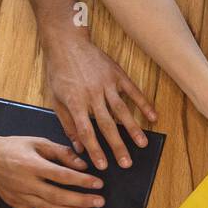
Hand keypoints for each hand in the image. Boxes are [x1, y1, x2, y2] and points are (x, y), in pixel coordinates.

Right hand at [0, 135, 104, 207]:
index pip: (61, 175)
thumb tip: (82, 164)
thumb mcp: (37, 142)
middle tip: (100, 201)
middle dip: (81, 200)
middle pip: (57, 195)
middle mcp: (26, 183)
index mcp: (32, 165)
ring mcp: (20, 196)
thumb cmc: (14, 147)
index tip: (98, 183)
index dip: (81, 180)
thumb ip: (61, 152)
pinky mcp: (16, 204)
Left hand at [45, 36, 156, 171]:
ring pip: (122, 110)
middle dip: (117, 146)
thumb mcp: (55, 99)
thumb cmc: (59, 72)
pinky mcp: (116, 74)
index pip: (86, 131)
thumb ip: (67, 124)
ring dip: (133, 128)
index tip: (103, 165)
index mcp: (75, 102)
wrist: (66, 42)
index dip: (95, 149)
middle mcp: (92, 94)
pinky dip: (144, 104)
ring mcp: (106, 84)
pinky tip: (153, 117)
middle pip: (107, 124)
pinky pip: (133, 91)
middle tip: (127, 163)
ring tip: (142, 144)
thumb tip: (78, 147)